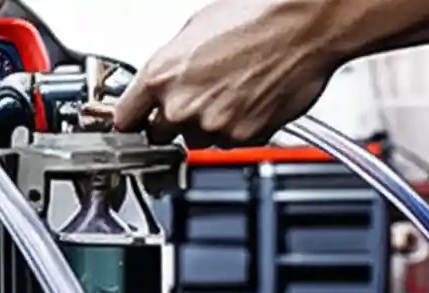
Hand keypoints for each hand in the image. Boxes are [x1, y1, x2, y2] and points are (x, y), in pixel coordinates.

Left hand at [114, 0, 342, 147]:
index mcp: (160, 76)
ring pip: (196, 140)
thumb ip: (170, 67)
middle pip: (158, 135)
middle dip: (172, 121)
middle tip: (197, 98)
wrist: (304, 23)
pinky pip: (229, 142)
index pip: (124, 120)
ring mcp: (210, 125)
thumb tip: (162, 82)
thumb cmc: (255, 15)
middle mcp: (180, 106)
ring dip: (207, 125)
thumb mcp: (194, 31)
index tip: (136, 121)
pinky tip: (250, 99)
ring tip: (231, 91)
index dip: (133, 120)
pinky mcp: (241, 138)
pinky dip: (237, 128)